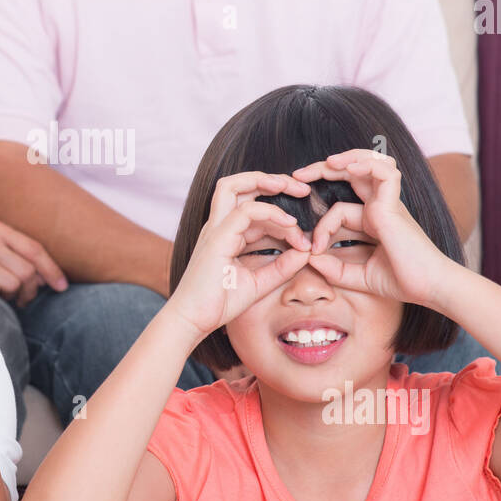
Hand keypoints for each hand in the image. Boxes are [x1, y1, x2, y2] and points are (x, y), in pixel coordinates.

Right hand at [0, 219, 67, 308]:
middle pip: (26, 271)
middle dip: (29, 289)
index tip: (62, 286)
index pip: (34, 249)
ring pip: (12, 284)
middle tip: (23, 296)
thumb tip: (50, 280)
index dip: (52, 269)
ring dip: (11, 295)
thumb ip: (21, 258)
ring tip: (1, 292)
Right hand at [165, 172, 311, 338]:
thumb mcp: (259, 283)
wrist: (193, 321)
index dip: (281, 213)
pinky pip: (245, 212)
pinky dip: (271, 213)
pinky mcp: (217, 238)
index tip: (305, 234)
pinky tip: (290, 224)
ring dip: (267, 182)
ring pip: (234, 186)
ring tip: (296, 189)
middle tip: (302, 187)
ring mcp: (215, 229)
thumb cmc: (219, 304)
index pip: (252, 206)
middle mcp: (217, 226)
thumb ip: (282, 267)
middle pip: (238, 184)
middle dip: (271, 179)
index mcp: (225, 234)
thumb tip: (306, 252)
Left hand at [292, 149, 455, 306]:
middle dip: (324, 169)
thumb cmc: (404, 282)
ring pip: (372, 163)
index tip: (311, 250)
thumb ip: (335, 270)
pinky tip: (349, 169)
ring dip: (348, 158)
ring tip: (327, 162)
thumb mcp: (361, 278)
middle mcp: (381, 208)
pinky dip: (367, 166)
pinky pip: (384, 173)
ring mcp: (389, 204)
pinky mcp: (395, 206)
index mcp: (374, 221)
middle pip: (353, 174)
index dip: (321, 226)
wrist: (431, 288)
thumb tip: (310, 259)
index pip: (339, 209)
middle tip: (297, 175)